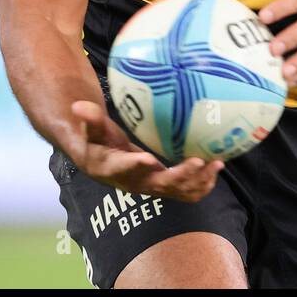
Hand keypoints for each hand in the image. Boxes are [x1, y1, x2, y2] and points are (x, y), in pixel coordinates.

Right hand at [67, 100, 223, 202]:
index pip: (125, 169)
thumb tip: (78, 105)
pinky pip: (187, 191)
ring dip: (198, 181)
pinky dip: (203, 183)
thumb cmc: (98, 143)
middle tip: (198, 161)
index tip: (150, 159)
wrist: (103, 164)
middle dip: (181, 176)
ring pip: (179, 191)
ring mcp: (153, 187)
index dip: (137, 166)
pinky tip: (218, 166)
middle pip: (161, 185)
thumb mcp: (93, 131)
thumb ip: (90, 120)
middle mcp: (137, 183)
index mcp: (116, 169)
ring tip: (216, 164)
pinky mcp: (166, 187)